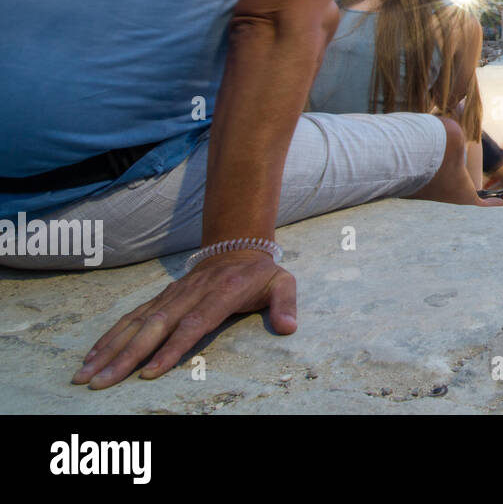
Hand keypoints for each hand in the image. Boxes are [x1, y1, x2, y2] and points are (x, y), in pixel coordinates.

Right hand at [72, 249, 296, 389]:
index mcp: (220, 293)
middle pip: (155, 327)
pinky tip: (92, 356)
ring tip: (87, 375)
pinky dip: (110, 337)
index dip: (171, 348)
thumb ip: (285, 304)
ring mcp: (171, 296)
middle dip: (127, 357)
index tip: (150, 372)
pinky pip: (130, 318)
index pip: (193, 324)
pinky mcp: (159, 299)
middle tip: (102, 382)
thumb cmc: (260, 273)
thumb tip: (289, 327)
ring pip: (136, 323)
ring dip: (110, 350)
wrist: (237, 246)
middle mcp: (189, 294)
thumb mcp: (282, 283)